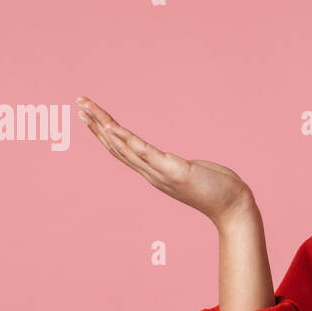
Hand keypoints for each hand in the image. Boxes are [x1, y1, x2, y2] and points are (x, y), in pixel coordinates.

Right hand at [76, 96, 254, 226]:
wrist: (233, 208)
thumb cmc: (216, 190)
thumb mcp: (190, 173)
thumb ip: (177, 167)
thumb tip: (177, 164)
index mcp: (153, 172)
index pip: (121, 150)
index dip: (103, 133)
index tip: (89, 115)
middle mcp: (151, 173)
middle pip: (115, 146)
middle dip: (95, 124)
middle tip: (78, 102)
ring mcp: (160, 173)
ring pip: (124, 146)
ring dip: (103, 126)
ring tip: (86, 108)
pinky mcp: (174, 171)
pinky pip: (145, 153)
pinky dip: (126, 140)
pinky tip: (111, 126)